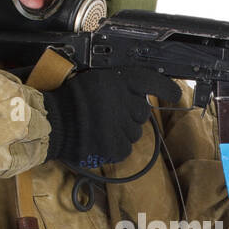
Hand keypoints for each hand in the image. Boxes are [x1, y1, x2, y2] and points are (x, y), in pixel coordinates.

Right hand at [42, 68, 182, 167]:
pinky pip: (125, 148)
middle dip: (131, 114)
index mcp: (118, 81)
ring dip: (122, 131)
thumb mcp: (95, 80)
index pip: (150, 81)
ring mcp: (121, 125)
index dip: (166, 87)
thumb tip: (139, 94)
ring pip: (135, 132)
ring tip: (100, 127)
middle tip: (109, 113)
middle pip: (142, 111)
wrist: (53, 121)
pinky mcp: (116, 146)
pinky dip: (114, 146)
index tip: (176, 94)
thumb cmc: (70, 99)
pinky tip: (99, 140)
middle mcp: (123, 101)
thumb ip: (118, 85)